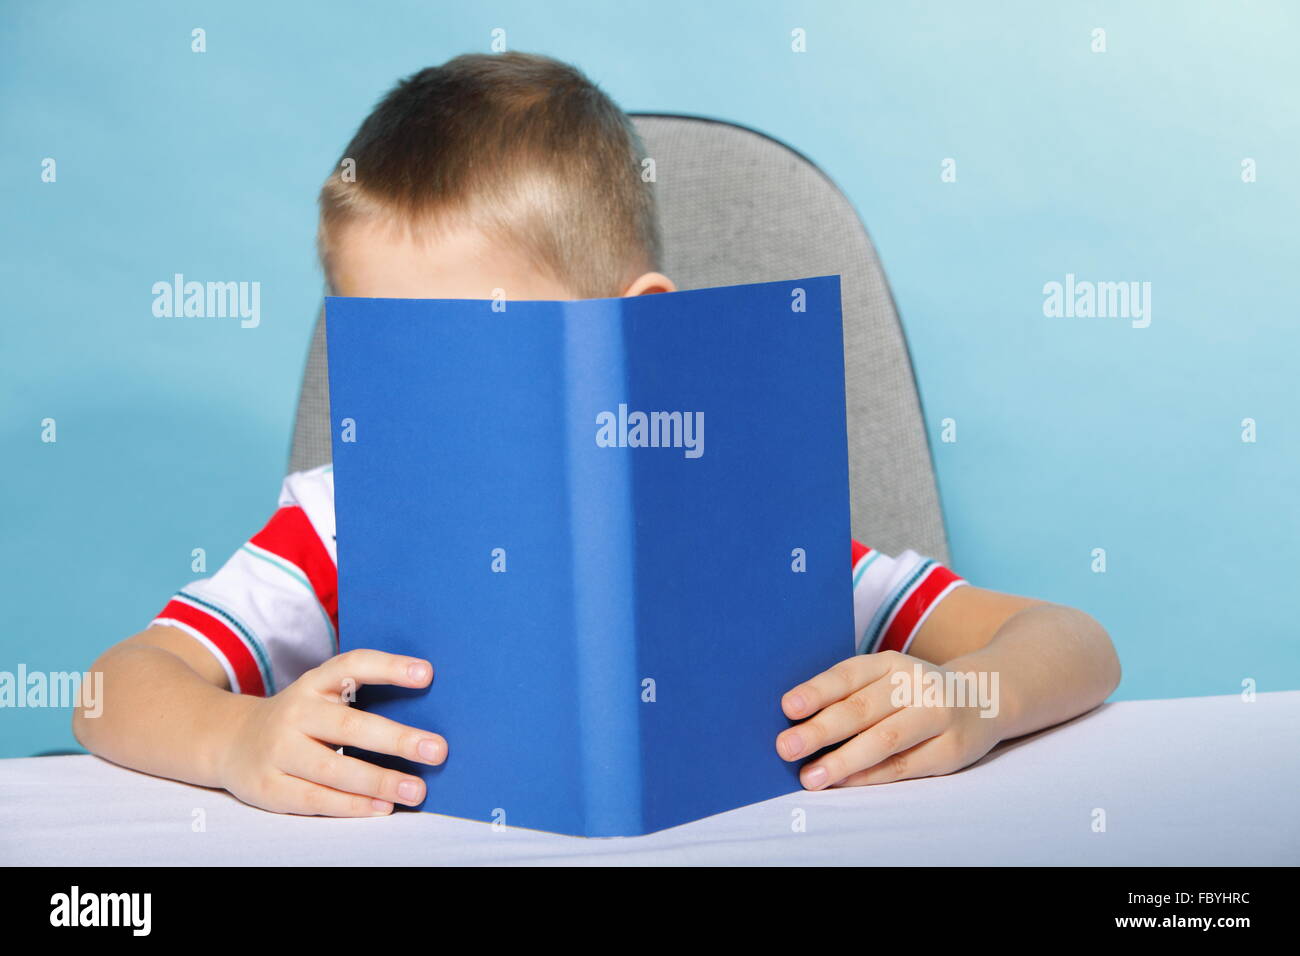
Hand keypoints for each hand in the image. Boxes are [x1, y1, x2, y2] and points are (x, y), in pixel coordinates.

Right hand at [216, 649, 446, 815]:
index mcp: (314, 683)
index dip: (389, 667)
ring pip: (333, 769)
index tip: (428, 674)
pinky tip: (381, 807)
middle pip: (349, 726)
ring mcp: (278, 751)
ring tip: (415, 790)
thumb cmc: (299, 719)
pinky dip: (351, 806)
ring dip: (379, 781)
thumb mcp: (321, 697)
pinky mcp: (269, 787)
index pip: (352, 665)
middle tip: (437, 750)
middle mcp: (295, 712)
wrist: (230, 740)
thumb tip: (424, 720)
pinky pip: (315, 799)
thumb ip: (360, 700)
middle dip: (397, 739)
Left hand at [775, 650, 1002, 788]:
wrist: (984, 698)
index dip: (818, 691)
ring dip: (843, 760)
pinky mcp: (950, 750)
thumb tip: (795, 721)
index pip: (850, 675)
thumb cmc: (914, 692)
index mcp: (892, 662)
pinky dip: (869, 776)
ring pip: (884, 739)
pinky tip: (843, 782)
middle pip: (862, 708)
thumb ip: (848, 694)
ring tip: (810, 776)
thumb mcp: (887, 678)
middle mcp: (916, 684)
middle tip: (786, 747)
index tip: (787, 707)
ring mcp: (937, 716)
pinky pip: (903, 766)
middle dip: (821, 730)